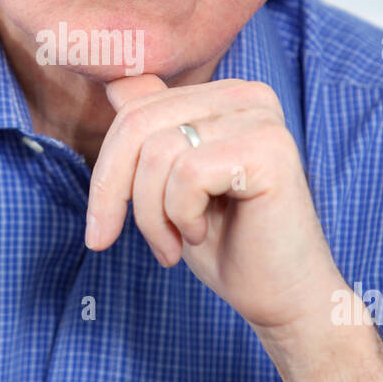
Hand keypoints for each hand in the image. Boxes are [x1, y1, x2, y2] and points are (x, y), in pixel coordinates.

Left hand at [84, 73, 343, 336]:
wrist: (282, 298)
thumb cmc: (227, 245)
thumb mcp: (171, 183)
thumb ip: (153, 129)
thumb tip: (116, 83)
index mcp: (223, 95)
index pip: (135, 106)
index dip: (106, 168)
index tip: (100, 227)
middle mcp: (245, 96)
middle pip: (137, 123)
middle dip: (112, 190)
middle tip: (110, 239)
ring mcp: (260, 119)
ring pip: (157, 151)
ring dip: (151, 214)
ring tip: (173, 244)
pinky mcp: (268, 149)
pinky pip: (187, 174)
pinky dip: (180, 215)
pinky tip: (202, 234)